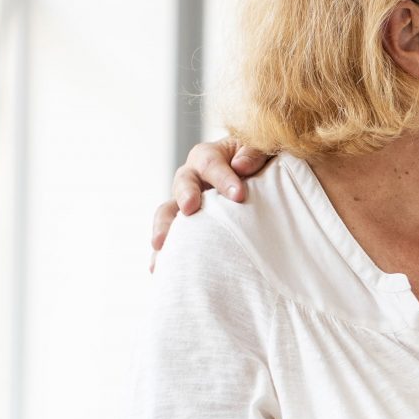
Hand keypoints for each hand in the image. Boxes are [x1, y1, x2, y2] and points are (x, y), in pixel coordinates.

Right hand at [149, 139, 273, 266]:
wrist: (257, 180)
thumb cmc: (259, 163)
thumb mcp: (262, 150)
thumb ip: (254, 153)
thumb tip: (241, 166)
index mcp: (209, 156)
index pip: (210, 163)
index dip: (223, 178)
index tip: (239, 195)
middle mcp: (192, 178)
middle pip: (182, 183)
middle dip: (185, 196)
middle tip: (190, 209)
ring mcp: (186, 202)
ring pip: (169, 211)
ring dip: (164, 226)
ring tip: (160, 244)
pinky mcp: (187, 225)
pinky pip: (172, 237)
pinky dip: (163, 252)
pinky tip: (156, 268)